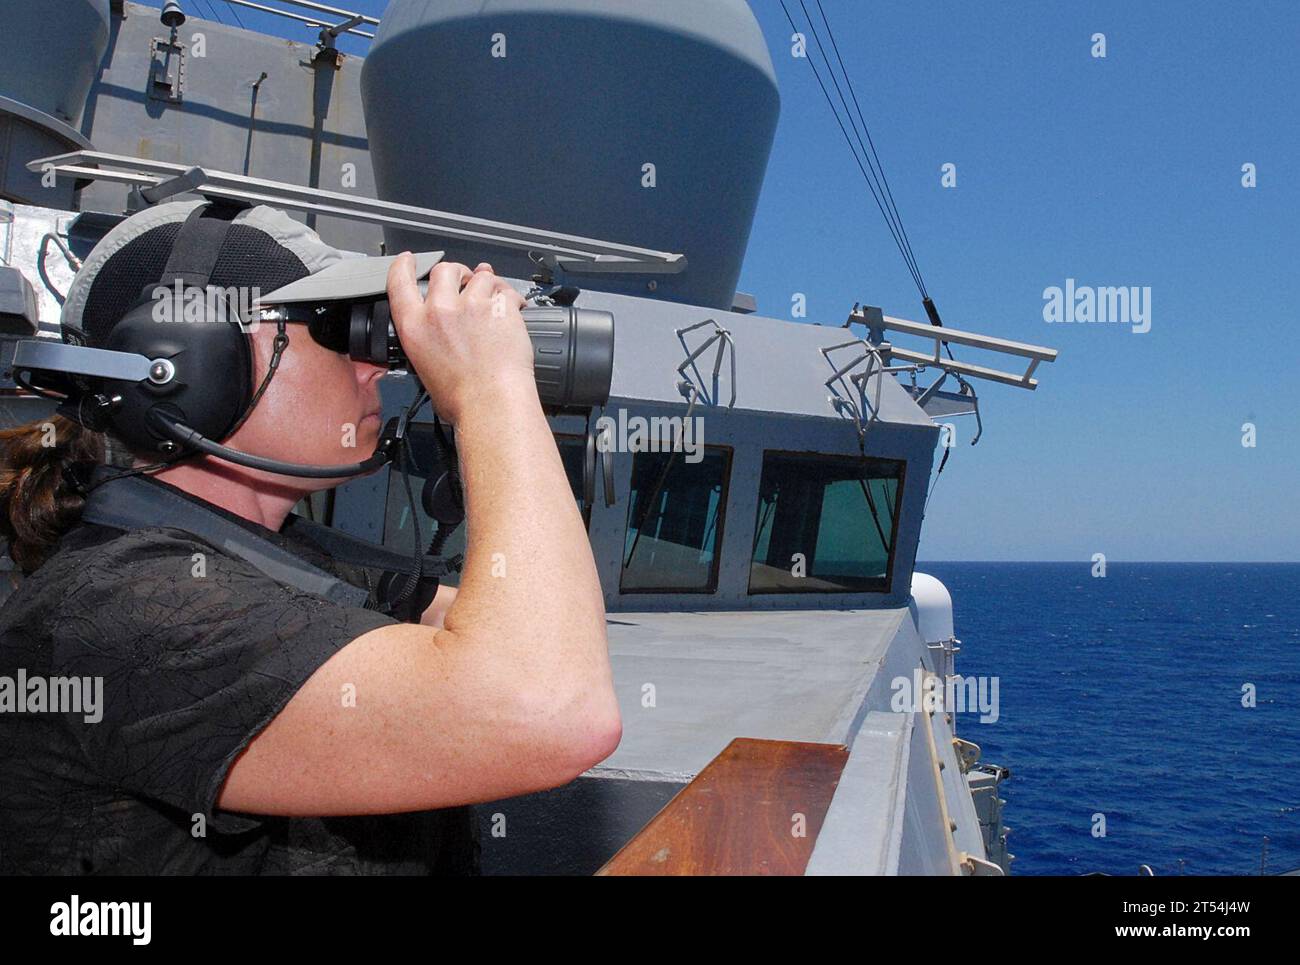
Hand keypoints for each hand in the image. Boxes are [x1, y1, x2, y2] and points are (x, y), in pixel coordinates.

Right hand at [386, 254, 534, 423]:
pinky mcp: (500, 308)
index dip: (404, 266)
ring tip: (493, 298)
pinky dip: (511, 297)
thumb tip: (441, 338)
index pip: (400, 282)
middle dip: (456, 272)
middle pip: (445, 270)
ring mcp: (471, 306)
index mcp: (414, 326)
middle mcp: (440, 310)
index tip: (409, 259)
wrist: (491, 404)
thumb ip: (429, 342)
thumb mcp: (425, 370)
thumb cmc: (461, 399)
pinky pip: (507, 291)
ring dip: (487, 284)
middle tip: (465, 282)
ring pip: (481, 276)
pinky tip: (514, 308)